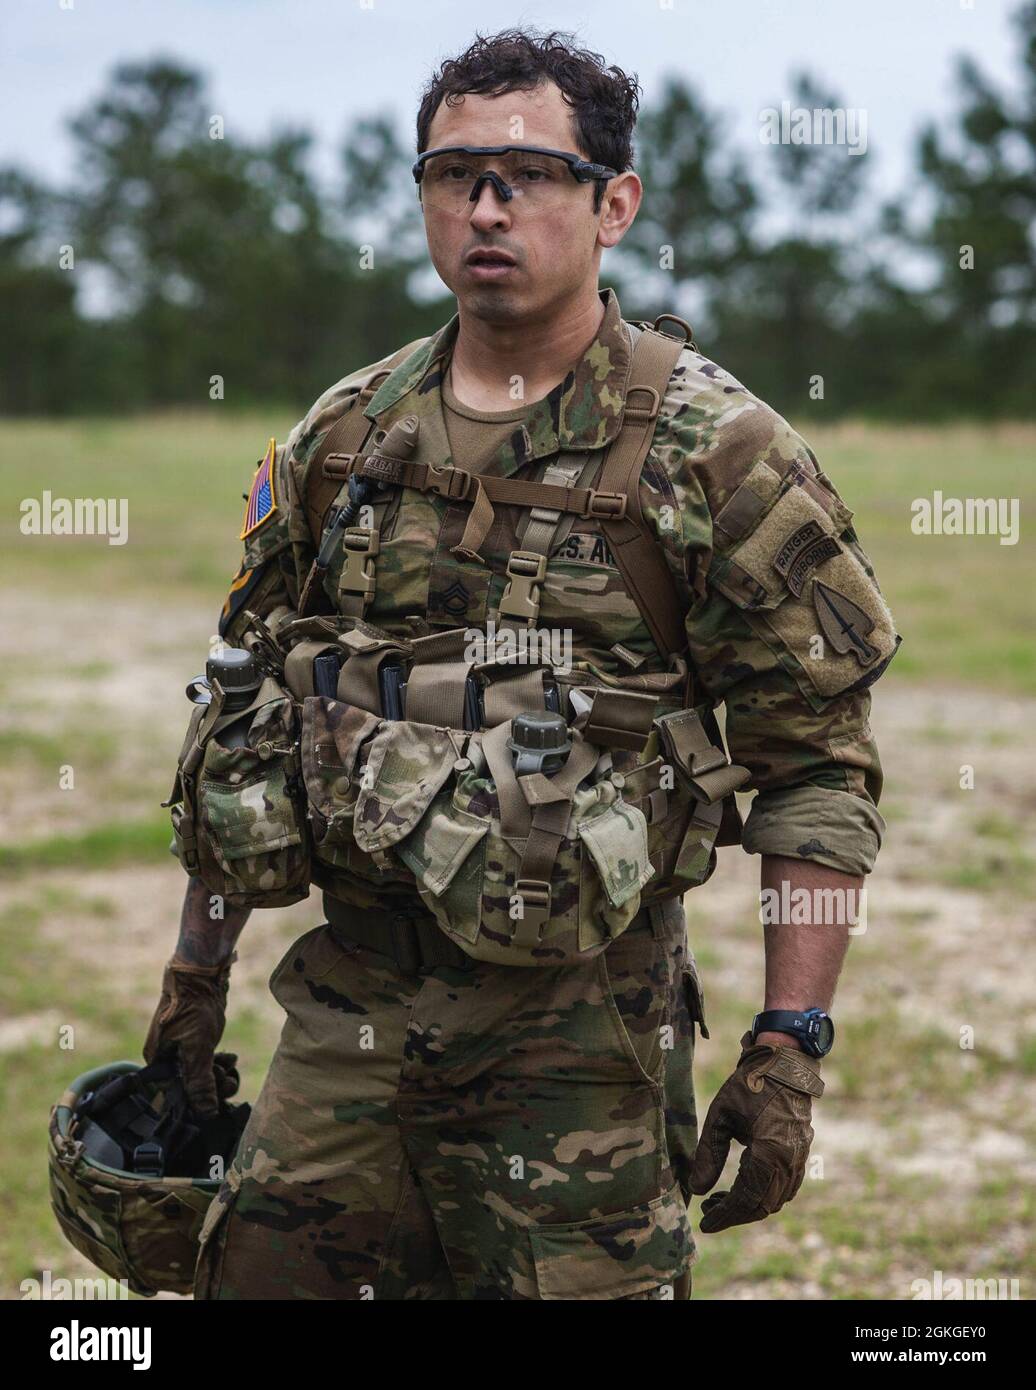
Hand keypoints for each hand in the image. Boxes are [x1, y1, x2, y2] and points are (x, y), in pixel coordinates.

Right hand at [143, 955, 235, 1115]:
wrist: (201, 973)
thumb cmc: (193, 1008)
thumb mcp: (197, 1048)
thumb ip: (200, 1082)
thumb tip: (206, 1113)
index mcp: (157, 1062)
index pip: (176, 1094)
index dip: (198, 1098)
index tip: (217, 1093)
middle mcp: (165, 1058)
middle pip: (190, 1085)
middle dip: (213, 1084)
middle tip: (228, 1077)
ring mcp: (179, 1048)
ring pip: (201, 1074)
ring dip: (219, 1074)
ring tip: (231, 1065)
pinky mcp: (193, 1041)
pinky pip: (205, 1061)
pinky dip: (219, 1063)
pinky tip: (231, 1059)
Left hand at [689, 1030, 823, 1232]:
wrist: (783, 1064)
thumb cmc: (749, 1085)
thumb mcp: (720, 1116)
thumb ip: (709, 1154)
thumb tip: (696, 1190)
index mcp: (770, 1153)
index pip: (746, 1199)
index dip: (724, 1215)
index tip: (704, 1223)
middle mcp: (789, 1161)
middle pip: (762, 1205)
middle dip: (734, 1213)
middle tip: (708, 1211)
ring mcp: (799, 1158)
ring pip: (775, 1199)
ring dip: (749, 1205)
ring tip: (719, 1199)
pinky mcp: (801, 1153)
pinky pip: (785, 1187)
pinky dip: (764, 1193)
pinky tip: (742, 1185)